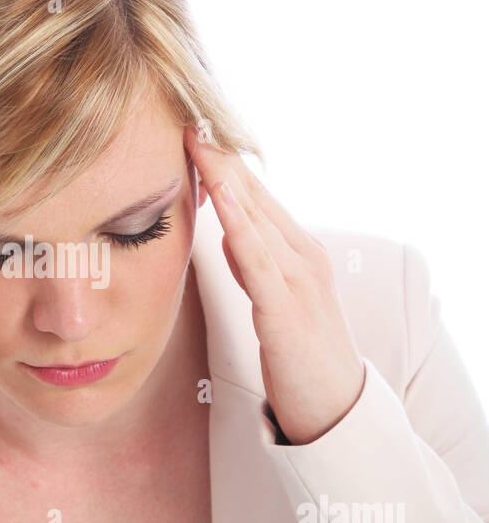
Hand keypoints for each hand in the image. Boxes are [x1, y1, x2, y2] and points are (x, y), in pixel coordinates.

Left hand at [185, 127, 365, 445]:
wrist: (337, 410)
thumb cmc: (302, 356)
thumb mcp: (274, 298)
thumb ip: (253, 261)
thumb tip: (225, 230)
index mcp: (297, 250)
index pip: (254, 193)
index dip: (222, 159)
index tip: (189, 126)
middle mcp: (302, 255)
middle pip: (253, 194)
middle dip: (219, 154)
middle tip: (185, 112)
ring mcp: (298, 280)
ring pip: (254, 216)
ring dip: (224, 175)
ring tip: (196, 138)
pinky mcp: (286, 310)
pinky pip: (258, 258)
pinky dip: (237, 222)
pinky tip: (219, 196)